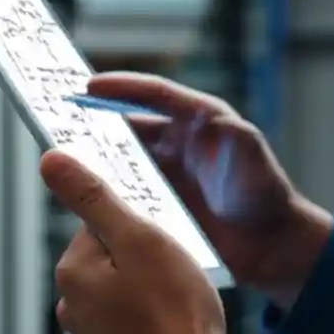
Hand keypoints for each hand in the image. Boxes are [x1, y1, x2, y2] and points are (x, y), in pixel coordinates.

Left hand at [41, 150, 229, 333]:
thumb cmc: (173, 317)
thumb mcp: (139, 240)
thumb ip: (95, 199)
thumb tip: (52, 160)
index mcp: (73, 269)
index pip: (102, 219)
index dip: (139, 222)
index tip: (161, 237)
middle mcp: (73, 301)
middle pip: (115, 250)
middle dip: (148, 253)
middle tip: (175, 268)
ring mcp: (92, 330)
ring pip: (128, 282)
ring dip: (155, 283)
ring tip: (179, 297)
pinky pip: (135, 312)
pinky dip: (156, 310)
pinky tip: (176, 319)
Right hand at [87, 72, 333, 309]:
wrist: (271, 247)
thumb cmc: (268, 197)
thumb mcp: (256, 166)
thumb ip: (241, 143)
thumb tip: (223, 123)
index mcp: (199, 121)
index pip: (156, 95)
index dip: (124, 88)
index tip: (91, 86)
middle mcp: (178, 142)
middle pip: (130, 125)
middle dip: (98, 121)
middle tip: (61, 120)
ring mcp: (167, 173)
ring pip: (123, 159)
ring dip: (98, 158)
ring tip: (64, 158)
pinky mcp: (161, 203)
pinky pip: (128, 193)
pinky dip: (108, 193)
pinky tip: (85, 198)